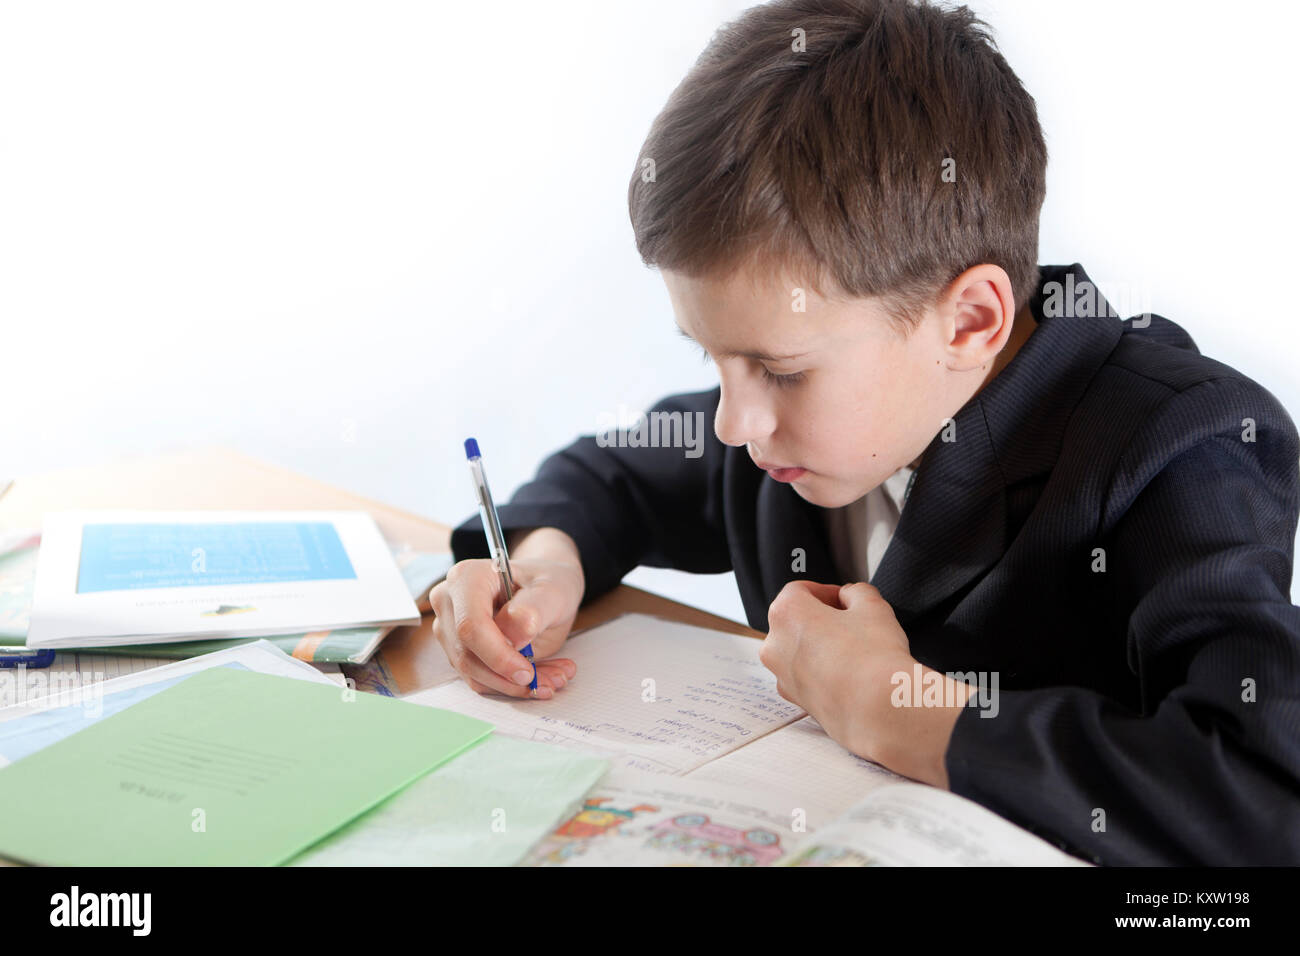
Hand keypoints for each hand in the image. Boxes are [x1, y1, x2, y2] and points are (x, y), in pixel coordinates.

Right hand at [429, 528, 583, 698]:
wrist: (544, 591)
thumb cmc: (547, 583)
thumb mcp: (554, 590)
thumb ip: (535, 609)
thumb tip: (514, 637)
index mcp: (468, 577)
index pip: (470, 625)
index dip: (497, 655)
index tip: (526, 672)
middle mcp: (450, 602)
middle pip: (467, 654)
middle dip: (509, 677)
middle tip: (552, 681)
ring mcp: (450, 628)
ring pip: (473, 673)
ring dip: (514, 685)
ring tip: (554, 677)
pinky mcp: (458, 651)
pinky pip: (480, 679)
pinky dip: (511, 686)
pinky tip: (541, 677)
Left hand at [759, 580, 914, 763]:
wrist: (878, 711)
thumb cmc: (872, 658)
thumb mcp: (873, 606)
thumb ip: (856, 592)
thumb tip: (850, 596)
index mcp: (786, 613)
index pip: (799, 590)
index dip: (827, 591)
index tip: (845, 599)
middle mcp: (775, 645)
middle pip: (794, 621)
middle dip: (821, 618)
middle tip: (852, 623)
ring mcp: (783, 676)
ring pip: (798, 651)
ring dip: (820, 646)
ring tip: (854, 651)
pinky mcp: (796, 700)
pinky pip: (805, 677)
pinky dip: (821, 672)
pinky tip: (849, 674)